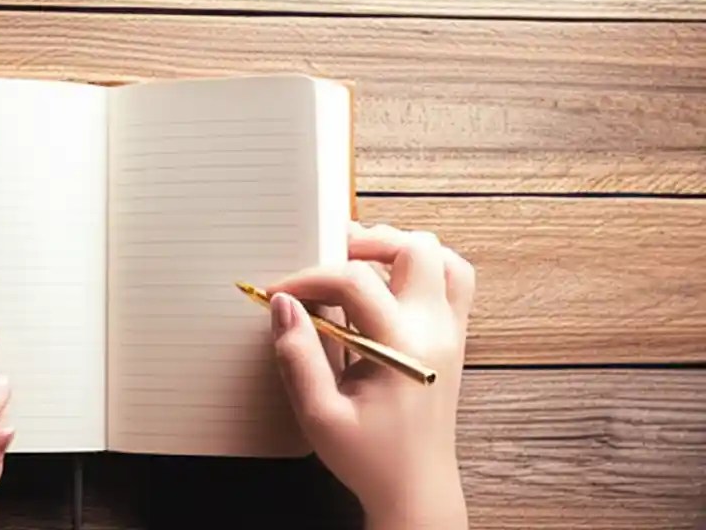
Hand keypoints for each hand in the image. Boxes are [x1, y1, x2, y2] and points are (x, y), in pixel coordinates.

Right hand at [266, 222, 474, 529]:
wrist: (415, 489)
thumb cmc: (370, 458)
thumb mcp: (319, 414)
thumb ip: (298, 356)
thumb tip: (284, 306)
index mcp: (404, 346)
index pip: (354, 281)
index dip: (309, 278)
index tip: (280, 293)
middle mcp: (435, 330)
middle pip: (415, 248)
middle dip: (366, 243)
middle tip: (328, 261)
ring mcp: (451, 332)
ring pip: (443, 258)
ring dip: (399, 251)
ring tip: (360, 265)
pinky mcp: (453, 339)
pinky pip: (452, 281)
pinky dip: (420, 270)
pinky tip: (387, 287)